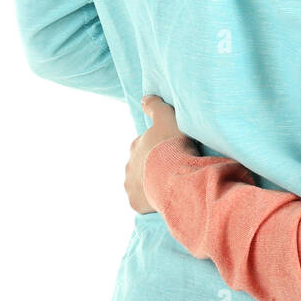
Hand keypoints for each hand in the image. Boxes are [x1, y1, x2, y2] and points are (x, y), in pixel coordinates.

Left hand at [124, 95, 197, 213]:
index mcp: (136, 145)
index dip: (158, 146)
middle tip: (171, 167)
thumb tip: (144, 98)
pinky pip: (142, 201)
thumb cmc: (171, 144)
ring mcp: (130, 185)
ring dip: (150, 183)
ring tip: (168, 184)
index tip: (171, 149)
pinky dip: (150, 200)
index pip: (145, 144)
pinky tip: (163, 197)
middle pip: (140, 164)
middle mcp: (129, 165)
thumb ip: (155, 106)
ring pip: (139, 183)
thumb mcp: (167, 117)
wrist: (172, 174)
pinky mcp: (135, 203)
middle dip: (151, 165)